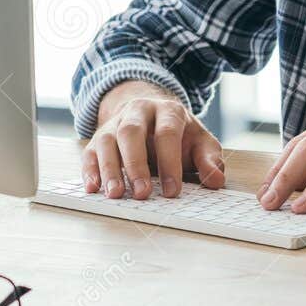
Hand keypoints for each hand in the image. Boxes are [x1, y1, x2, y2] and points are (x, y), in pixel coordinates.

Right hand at [83, 79, 224, 199]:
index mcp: (167, 111)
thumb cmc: (178, 134)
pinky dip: (89, 170)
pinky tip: (93, 188)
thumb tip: (215, 180)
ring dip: (109, 169)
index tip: (173, 191)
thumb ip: (209, 159)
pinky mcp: (99, 138)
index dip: (170, 162)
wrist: (150, 113)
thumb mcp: (199, 141)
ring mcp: (115, 124)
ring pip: (106, 141)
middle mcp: (138, 112)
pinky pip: (90, 151)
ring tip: (115, 195)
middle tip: (142, 194)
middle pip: (131, 132)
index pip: (167, 133)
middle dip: (136, 164)